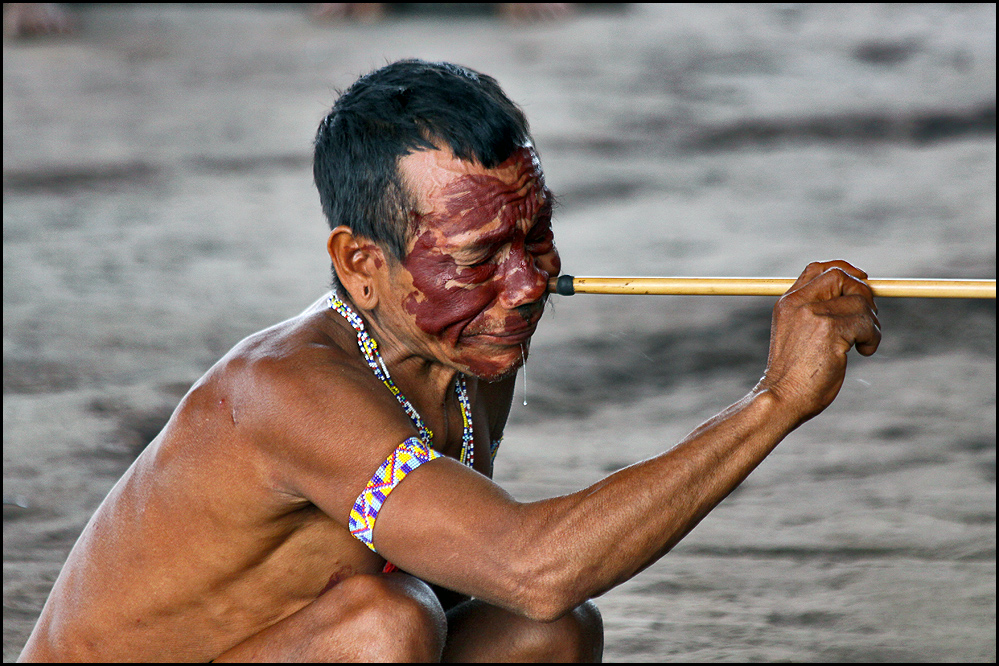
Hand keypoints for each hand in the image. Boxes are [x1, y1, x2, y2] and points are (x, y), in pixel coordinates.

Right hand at [758, 260, 880, 423]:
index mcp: (788, 302)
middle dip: (863, 294)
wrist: (781, 397)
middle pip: (842, 277)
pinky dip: (873, 338)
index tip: (861, 281)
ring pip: (860, 302)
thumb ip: (816, 313)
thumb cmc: (793, 374)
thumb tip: (859, 297)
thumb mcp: (797, 334)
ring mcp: (813, 314)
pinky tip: (863, 352)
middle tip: (867, 319)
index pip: (819, 269)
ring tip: (863, 344)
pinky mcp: (830, 330)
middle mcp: (799, 303)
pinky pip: (866, 323)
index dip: (845, 270)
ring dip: (872, 324)